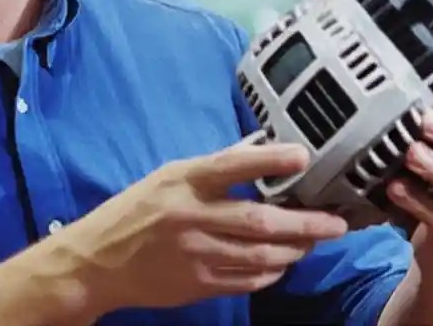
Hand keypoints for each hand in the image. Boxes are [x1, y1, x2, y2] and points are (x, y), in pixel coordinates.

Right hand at [51, 140, 349, 315]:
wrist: (97, 262)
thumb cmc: (134, 212)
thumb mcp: (166, 177)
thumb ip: (212, 168)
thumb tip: (257, 148)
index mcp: (182, 182)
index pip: (232, 166)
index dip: (270, 160)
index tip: (302, 156)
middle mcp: (189, 217)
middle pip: (258, 222)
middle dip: (304, 224)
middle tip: (334, 224)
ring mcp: (194, 254)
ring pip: (259, 256)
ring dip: (293, 251)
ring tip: (312, 243)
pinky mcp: (197, 284)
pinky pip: (247, 280)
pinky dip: (271, 272)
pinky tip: (281, 263)